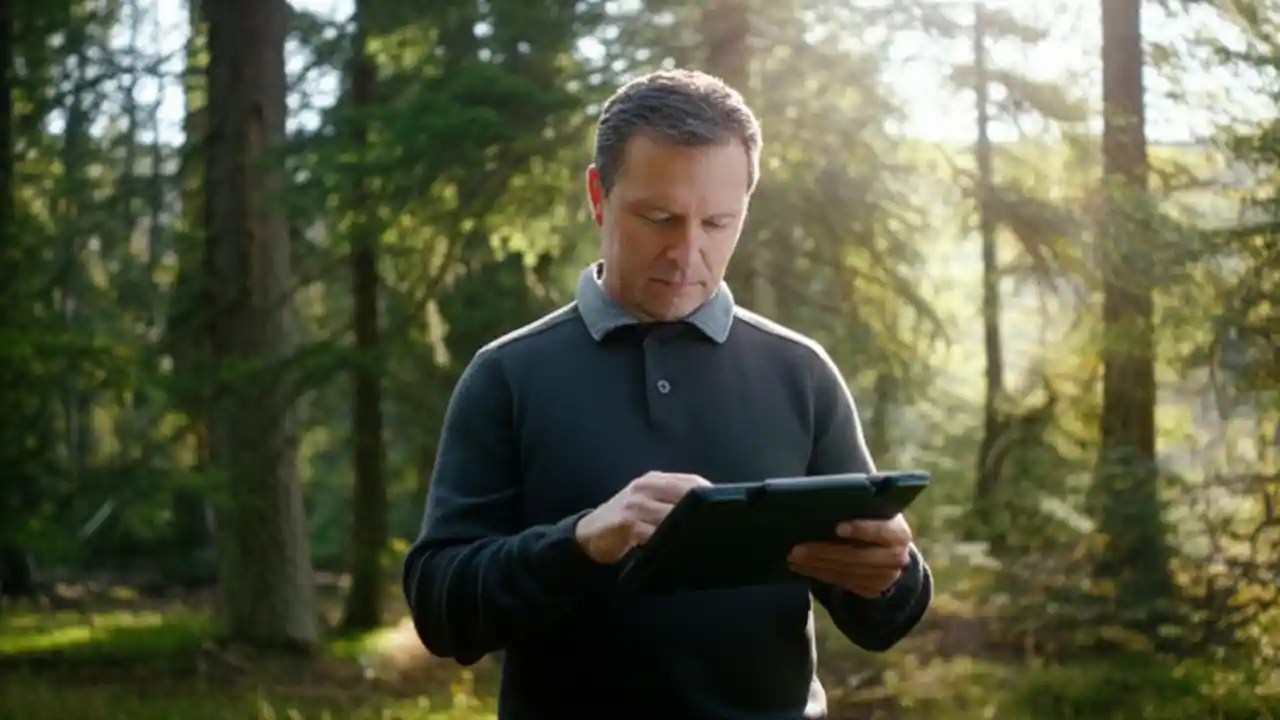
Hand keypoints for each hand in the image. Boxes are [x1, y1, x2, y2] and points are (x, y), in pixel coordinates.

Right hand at [574, 471, 711, 564]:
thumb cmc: (625, 522)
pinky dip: (667, 543)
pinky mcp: (626, 523)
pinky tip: (677, 551)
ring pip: (672, 515)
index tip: (727, 511)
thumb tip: (707, 515)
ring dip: (688, 529)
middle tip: (721, 529)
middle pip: (685, 495)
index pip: (691, 482)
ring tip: (705, 541)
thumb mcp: (648, 504)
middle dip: (703, 513)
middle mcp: (646, 486)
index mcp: (655, 480)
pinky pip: (653, 533)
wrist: (588, 535)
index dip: (711, 495)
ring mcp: (636, 503)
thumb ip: (671, 503)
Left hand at [787, 514, 913, 597]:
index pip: (882, 530)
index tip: (837, 527)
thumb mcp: (869, 509)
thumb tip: (820, 504)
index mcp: (899, 532)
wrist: (884, 543)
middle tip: (796, 549)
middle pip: (857, 557)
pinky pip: (843, 583)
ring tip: (794, 558)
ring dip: (817, 566)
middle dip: (824, 552)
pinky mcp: (874, 590)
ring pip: (847, 573)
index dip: (861, 529)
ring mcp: (886, 577)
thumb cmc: (870, 517)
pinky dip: (820, 574)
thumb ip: (855, 507)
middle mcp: (897, 557)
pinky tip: (803, 567)